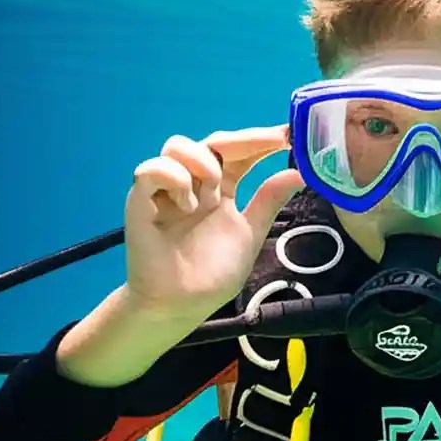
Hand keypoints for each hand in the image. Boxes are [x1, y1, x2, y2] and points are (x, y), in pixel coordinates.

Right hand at [125, 125, 304, 320]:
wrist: (180, 305)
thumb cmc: (212, 274)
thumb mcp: (250, 234)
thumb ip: (269, 201)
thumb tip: (300, 174)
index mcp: (220, 191)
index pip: (239, 154)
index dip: (262, 142)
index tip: (291, 135)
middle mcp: (194, 184)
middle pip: (213, 142)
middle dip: (245, 138)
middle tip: (274, 141)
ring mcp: (167, 190)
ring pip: (178, 146)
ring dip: (204, 160)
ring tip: (215, 191)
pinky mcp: (141, 201)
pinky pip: (150, 170)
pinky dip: (173, 178)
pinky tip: (187, 204)